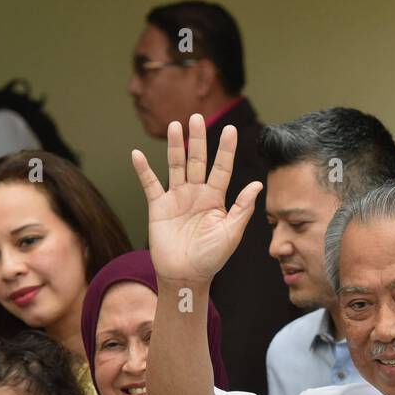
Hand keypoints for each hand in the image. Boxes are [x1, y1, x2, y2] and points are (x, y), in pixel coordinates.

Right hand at [130, 113, 261, 285]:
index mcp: (216, 199)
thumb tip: (257, 185)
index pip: (222, 168)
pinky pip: (150, 184)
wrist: (186, 276)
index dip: (226, 150)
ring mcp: (177, 199)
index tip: (231, 130)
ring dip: (175, 146)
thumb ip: (242, 208)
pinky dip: (143, 170)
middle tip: (197, 117)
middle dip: (198, 140)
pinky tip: (137, 154)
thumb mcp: (231, 233)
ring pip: (175, 166)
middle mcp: (196, 194)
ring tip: (175, 126)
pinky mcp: (158, 207)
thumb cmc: (212, 258)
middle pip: (197, 160)